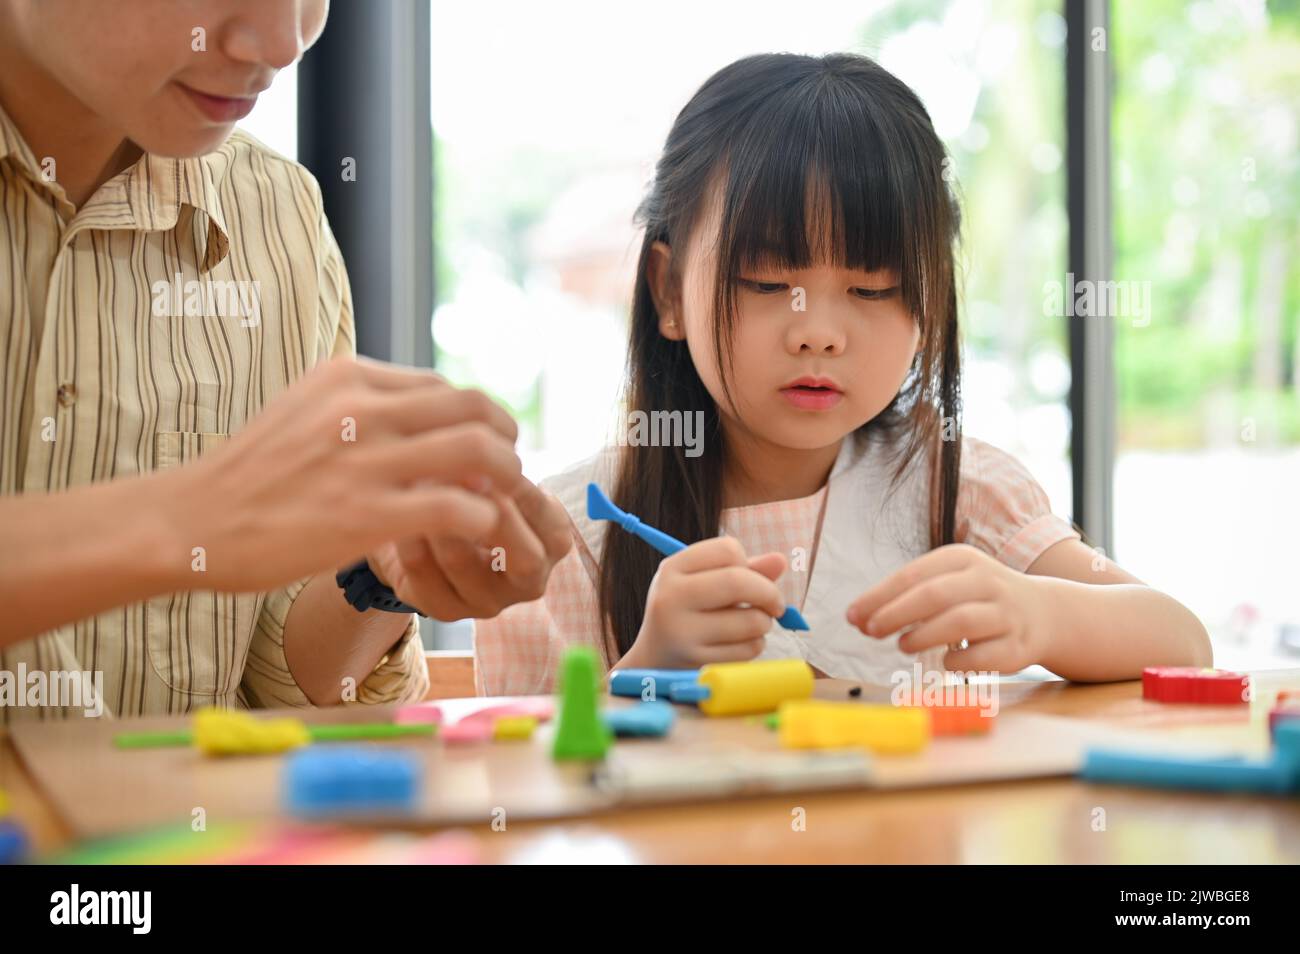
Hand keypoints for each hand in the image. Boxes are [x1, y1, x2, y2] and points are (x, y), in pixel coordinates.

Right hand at [168, 356, 524, 591]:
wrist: (189, 521)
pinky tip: (478, 533)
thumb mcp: (306, 412)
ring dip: (506, 474)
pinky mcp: (365, 515)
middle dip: (505, 437)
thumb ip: (361, 408)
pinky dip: (483, 519)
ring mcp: (364, 461)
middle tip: (509, 467)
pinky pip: (457, 508)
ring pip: (476, 450)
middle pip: (472, 406)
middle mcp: (360, 408)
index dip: (475, 417)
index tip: (483, 445)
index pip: (442, 387)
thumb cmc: (251, 476)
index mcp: (348, 377)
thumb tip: (424, 417)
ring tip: (503, 499)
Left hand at [366, 479, 572, 620]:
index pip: (545, 516)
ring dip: (434, 513)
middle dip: (482, 506)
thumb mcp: (498, 480)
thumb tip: (474, 466)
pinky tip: (397, 507)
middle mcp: (530, 580)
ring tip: (415, 479)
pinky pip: (421, 571)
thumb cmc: (477, 494)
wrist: (429, 526)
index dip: (512, 483)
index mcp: (553, 541)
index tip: (480, 450)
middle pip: (522, 555)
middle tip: (448, 470)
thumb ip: (498, 473)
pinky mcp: (447, 611)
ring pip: (460, 559)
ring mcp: (489, 602)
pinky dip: (407, 534)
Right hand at [625, 536, 787, 669]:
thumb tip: (781, 561)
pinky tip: (739, 644)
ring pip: (752, 620)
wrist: (655, 660)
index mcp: (672, 568)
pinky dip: (755, 644)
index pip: (728, 550)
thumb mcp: (704, 583)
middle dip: (770, 593)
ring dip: (764, 622)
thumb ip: (743, 570)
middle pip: (738, 582)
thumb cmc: (688, 613)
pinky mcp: (697, 661)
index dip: (748, 563)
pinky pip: (749, 648)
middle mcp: (671, 597)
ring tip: (752, 625)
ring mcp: (682, 632)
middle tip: (776, 605)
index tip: (751, 577)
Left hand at [845, 544, 1050, 672]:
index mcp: (962, 559)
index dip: (879, 596)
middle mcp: (986, 581)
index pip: (913, 574)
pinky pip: (983, 656)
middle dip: (895, 614)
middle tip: (870, 631)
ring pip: (960, 621)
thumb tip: (860, 616)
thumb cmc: (978, 597)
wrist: (1043, 613)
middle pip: (934, 595)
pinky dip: (958, 661)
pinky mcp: (1018, 646)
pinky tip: (946, 662)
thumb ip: (908, 595)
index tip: (853, 616)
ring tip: (902, 645)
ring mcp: (1005, 613)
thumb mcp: (948, 581)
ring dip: (923, 636)